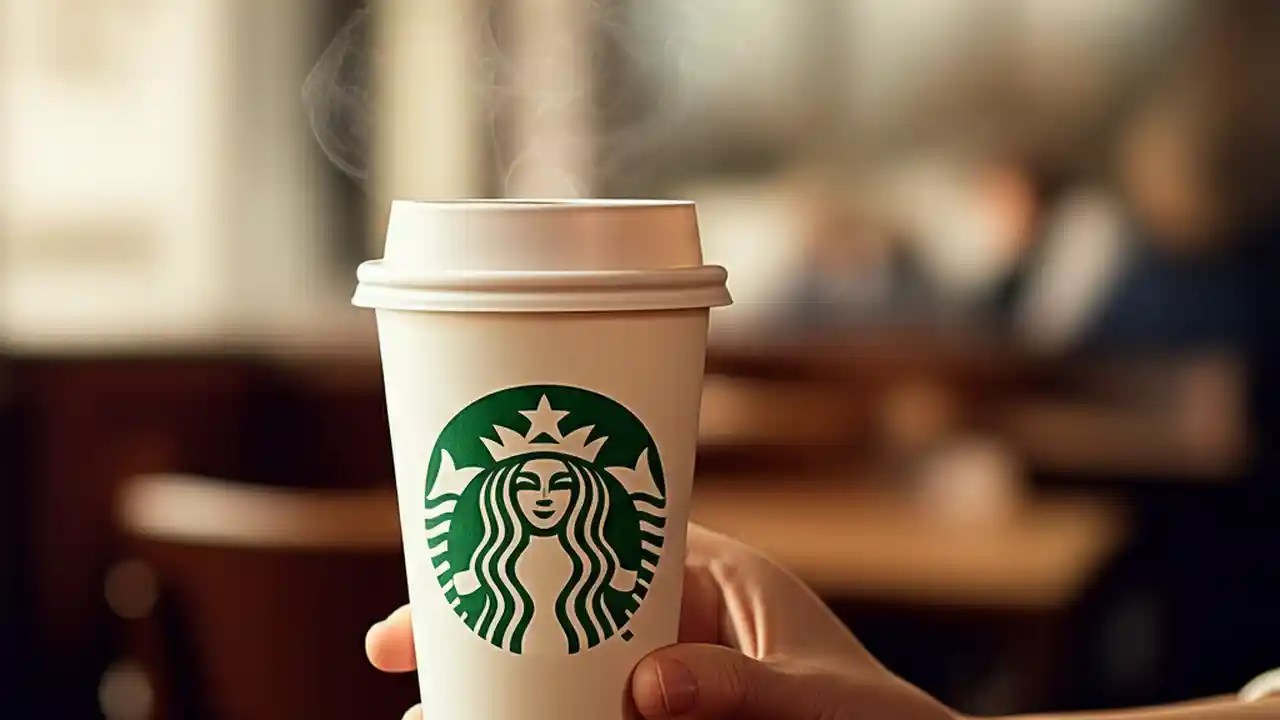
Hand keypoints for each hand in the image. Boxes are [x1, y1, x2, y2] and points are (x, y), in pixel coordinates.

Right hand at [366, 524, 957, 719]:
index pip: (609, 538)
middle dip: (490, 621)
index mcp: (718, 577)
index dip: (528, 540)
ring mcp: (676, 677)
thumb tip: (646, 685)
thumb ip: (739, 688)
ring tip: (434, 708)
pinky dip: (552, 715)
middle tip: (398, 648)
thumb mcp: (814, 699)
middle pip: (567, 603)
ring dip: (507, 682)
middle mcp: (686, 619)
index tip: (452, 566)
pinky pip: (596, 712)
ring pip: (571, 666)